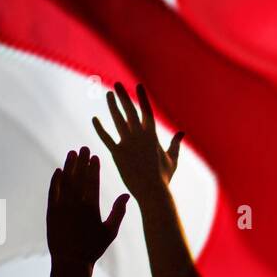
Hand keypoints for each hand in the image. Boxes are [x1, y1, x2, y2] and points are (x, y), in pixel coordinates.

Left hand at [46, 147, 127, 266]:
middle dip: (82, 161)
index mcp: (91, 208)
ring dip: (68, 166)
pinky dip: (56, 180)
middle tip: (84, 148)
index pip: (92, 182)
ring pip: (65, 181)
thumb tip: (127, 195)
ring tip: (72, 153)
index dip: (94, 168)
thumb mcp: (110, 232)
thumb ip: (119, 212)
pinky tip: (59, 171)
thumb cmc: (93, 248)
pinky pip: (53, 192)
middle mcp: (75, 204)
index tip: (95, 156)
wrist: (70, 262)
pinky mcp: (51, 212)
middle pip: (78, 177)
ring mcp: (61, 207)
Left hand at [93, 82, 182, 201]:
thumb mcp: (172, 159)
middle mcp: (140, 135)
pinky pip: (106, 138)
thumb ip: (175, 144)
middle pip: (130, 111)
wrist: (153, 191)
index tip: (138, 86)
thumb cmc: (164, 178)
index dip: (142, 98)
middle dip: (123, 96)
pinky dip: (100, 128)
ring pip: (118, 120)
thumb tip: (182, 133)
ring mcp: (128, 143)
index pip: (147, 111)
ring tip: (107, 95)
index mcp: (153, 135)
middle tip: (116, 84)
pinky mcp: (118, 153)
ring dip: (112, 106)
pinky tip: (94, 119)